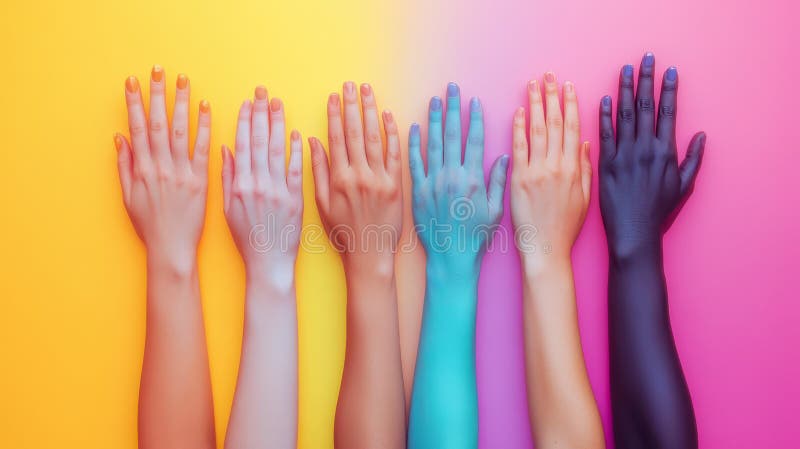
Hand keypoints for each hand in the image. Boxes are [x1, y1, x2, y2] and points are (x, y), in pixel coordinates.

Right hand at [115, 65, 209, 269]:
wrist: (171, 248)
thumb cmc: (149, 225)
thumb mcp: (128, 196)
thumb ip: (124, 165)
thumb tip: (120, 136)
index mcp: (142, 169)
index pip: (137, 128)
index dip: (135, 103)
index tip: (134, 81)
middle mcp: (160, 167)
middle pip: (157, 123)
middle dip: (157, 95)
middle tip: (159, 70)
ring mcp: (181, 173)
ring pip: (179, 131)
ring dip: (181, 103)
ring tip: (183, 80)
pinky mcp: (200, 181)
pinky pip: (203, 150)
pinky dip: (204, 128)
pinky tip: (205, 108)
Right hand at [222, 86, 302, 284]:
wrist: (268, 263)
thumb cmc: (246, 238)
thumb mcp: (227, 208)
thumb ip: (226, 177)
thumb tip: (224, 148)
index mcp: (239, 184)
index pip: (241, 144)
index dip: (244, 120)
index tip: (247, 101)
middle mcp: (258, 184)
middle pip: (258, 141)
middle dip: (260, 113)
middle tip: (263, 91)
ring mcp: (278, 190)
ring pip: (277, 150)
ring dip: (278, 124)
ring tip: (279, 103)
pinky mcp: (296, 199)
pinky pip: (296, 170)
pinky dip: (297, 151)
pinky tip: (297, 133)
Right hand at [309, 82, 401, 275]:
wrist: (369, 254)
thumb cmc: (343, 232)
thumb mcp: (322, 203)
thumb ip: (318, 170)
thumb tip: (312, 141)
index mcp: (338, 178)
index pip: (335, 138)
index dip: (333, 114)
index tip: (333, 96)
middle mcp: (358, 175)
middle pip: (354, 132)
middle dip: (351, 105)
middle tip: (350, 84)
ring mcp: (379, 179)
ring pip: (374, 138)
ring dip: (370, 111)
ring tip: (367, 90)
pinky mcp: (396, 185)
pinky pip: (395, 154)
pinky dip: (392, 133)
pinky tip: (388, 115)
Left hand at [409, 83, 508, 270]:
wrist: (452, 258)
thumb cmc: (476, 237)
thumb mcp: (496, 210)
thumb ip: (499, 181)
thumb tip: (504, 156)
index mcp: (473, 178)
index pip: (474, 140)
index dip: (474, 118)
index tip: (474, 101)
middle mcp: (452, 175)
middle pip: (452, 134)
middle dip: (453, 108)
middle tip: (451, 88)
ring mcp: (433, 182)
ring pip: (432, 143)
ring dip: (433, 119)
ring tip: (434, 99)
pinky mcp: (417, 191)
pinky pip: (413, 162)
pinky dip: (413, 143)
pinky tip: (414, 126)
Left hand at [510, 73, 590, 268]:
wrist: (546, 249)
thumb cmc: (565, 228)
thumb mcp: (585, 197)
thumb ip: (585, 168)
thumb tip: (583, 142)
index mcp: (575, 169)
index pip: (573, 128)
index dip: (571, 104)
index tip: (568, 86)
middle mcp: (558, 166)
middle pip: (556, 123)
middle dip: (552, 96)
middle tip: (548, 75)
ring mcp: (537, 172)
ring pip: (538, 130)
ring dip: (535, 104)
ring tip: (532, 84)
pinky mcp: (519, 180)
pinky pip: (519, 148)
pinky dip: (519, 128)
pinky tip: (519, 111)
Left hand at [599, 53, 705, 257]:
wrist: (634, 234)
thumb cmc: (659, 212)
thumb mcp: (684, 186)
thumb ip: (693, 159)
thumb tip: (701, 135)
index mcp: (665, 152)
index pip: (668, 112)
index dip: (668, 89)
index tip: (669, 71)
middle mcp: (645, 149)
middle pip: (645, 106)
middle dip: (646, 80)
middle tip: (645, 59)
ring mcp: (624, 155)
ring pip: (624, 115)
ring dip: (624, 90)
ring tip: (625, 70)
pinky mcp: (605, 164)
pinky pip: (604, 134)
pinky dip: (604, 115)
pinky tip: (605, 98)